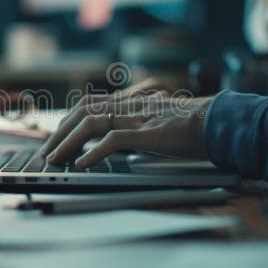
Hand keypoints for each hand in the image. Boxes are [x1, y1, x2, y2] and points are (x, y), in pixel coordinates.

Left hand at [38, 91, 212, 167]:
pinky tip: (82, 164)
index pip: (90, 104)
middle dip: (59, 132)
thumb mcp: (159, 121)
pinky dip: (94, 152)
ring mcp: (138, 118)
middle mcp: (130, 106)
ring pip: (91, 123)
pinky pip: (113, 140)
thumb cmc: (196, 125)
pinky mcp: (148, 133)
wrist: (220, 121)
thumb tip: (120, 139)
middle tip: (46, 153)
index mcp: (132, 102)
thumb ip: (139, 125)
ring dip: (68, 142)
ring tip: (55, 160)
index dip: (68, 119)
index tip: (54, 137)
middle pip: (82, 111)